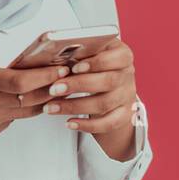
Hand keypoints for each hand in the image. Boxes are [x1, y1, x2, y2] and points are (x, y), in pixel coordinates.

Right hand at [0, 27, 71, 156]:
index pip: (20, 80)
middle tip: (70, 72)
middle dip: (55, 85)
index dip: (45, 74)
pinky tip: (35, 94)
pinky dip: (27, 105)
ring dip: (47, 97)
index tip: (59, 65)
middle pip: (34, 97)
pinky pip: (15, 117)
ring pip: (30, 110)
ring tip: (61, 83)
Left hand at [40, 37, 138, 151]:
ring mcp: (126, 96)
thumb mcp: (89, 54)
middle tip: (54, 89)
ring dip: (74, 106)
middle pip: (108, 81)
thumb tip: (53, 56)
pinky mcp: (123, 114)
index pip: (117, 58)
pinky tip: (70, 123)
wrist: (108, 87)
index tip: (74, 67)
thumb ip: (78, 53)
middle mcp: (127, 75)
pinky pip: (109, 123)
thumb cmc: (93, 65)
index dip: (97, 63)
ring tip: (51, 107)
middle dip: (78, 85)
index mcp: (122, 55)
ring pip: (104, 104)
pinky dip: (88, 125)